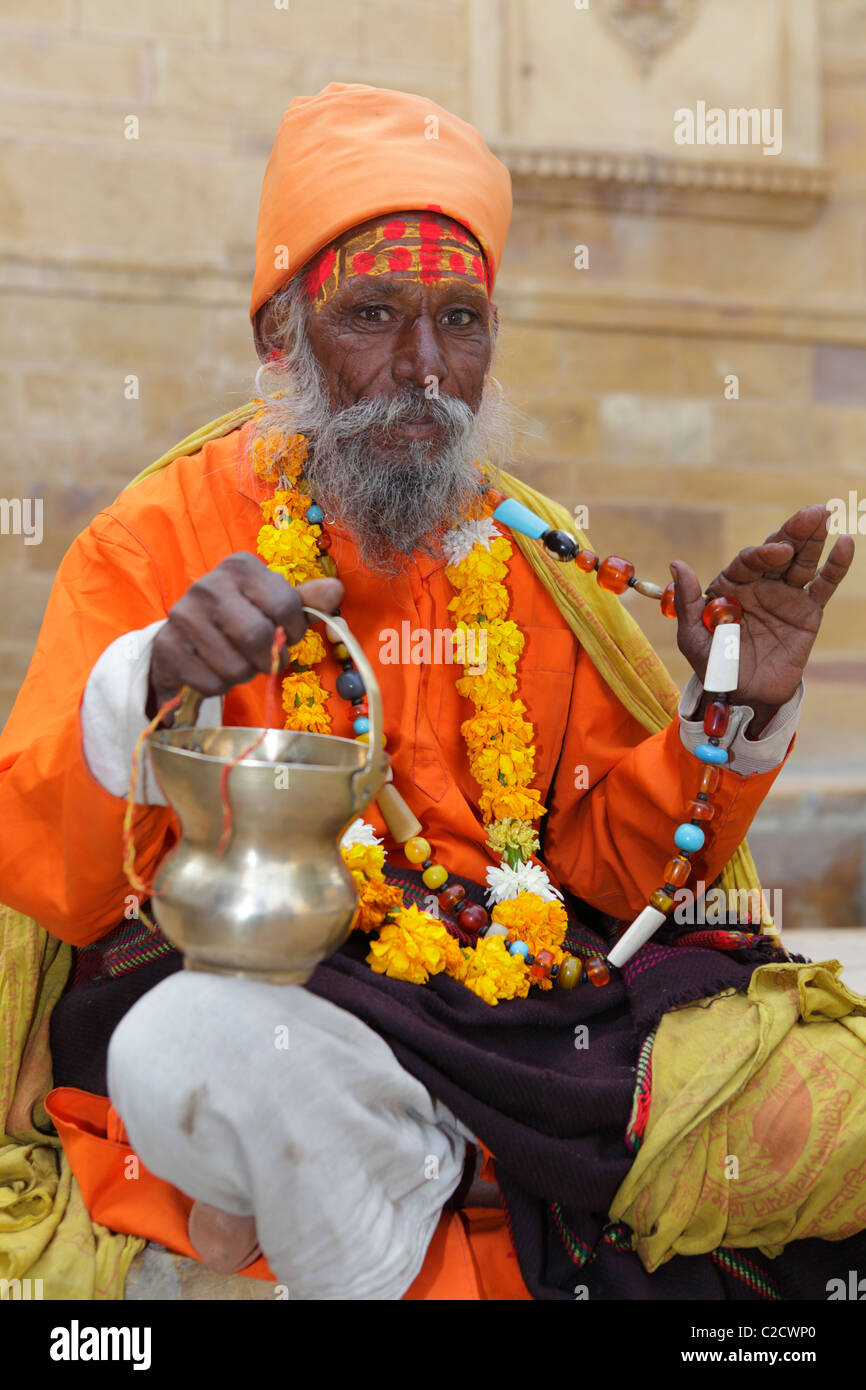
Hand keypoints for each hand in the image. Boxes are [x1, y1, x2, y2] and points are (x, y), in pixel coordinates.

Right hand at [147, 552, 342, 718]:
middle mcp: (208, 585)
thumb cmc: (237, 621)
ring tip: (235, 660)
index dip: (293, 630)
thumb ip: (303, 602)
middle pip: (258, 637)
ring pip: (235, 666)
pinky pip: (210, 683)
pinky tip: (211, 670)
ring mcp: (183, 615)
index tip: (286, 635)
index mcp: (240, 567)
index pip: (285, 604)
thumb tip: (335, 590)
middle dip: (270, 658)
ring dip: (243, 674)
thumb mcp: (272, 607)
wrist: (182, 642)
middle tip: (265, 659)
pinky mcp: (166, 647)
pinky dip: (219, 686)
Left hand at [671, 505, 853, 725]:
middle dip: (793, 532)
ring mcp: (785, 596)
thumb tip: (678, 564)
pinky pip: (823, 586)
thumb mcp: (693, 638)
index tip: (777, 551)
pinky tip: (846, 545)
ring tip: (825, 514)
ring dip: (813, 538)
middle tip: (812, 512)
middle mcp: (759, 585)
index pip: (748, 561)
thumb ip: (688, 602)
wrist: (745, 697)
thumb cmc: (714, 667)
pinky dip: (835, 566)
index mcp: (731, 585)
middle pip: (778, 551)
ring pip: (802, 562)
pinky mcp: (808, 612)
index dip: (763, 554)